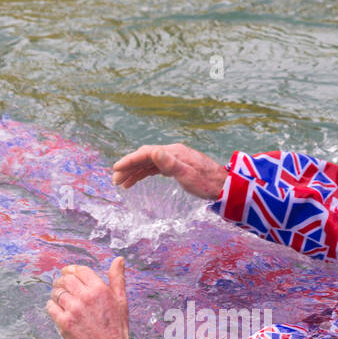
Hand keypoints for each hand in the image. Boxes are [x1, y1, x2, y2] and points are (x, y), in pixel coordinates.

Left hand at [46, 257, 131, 338]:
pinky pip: (50, 306)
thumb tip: (119, 259)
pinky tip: (59, 310)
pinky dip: (52, 306)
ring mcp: (73, 310)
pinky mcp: (64, 323)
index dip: (72, 270)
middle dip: (62, 280)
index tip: (69, 273)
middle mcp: (85, 297)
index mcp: (100, 289)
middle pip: (66, 279)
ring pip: (56, 292)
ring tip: (61, 299)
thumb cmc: (116, 327)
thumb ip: (117, 278)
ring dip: (57, 293)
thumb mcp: (121, 300)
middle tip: (62, 285)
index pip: (80, 270)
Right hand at [110, 143, 226, 199]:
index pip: (145, 153)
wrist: (223, 186)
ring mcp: (173, 159)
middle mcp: (171, 153)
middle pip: (144, 157)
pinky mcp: (175, 167)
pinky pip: (155, 168)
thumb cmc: (206, 182)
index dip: (129, 161)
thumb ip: (170, 164)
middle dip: (128, 168)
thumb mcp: (187, 175)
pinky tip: (136, 181)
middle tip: (114, 180)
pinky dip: (143, 174)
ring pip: (148, 164)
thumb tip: (154, 152)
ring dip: (134, 172)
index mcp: (173, 152)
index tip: (116, 169)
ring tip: (121, 184)